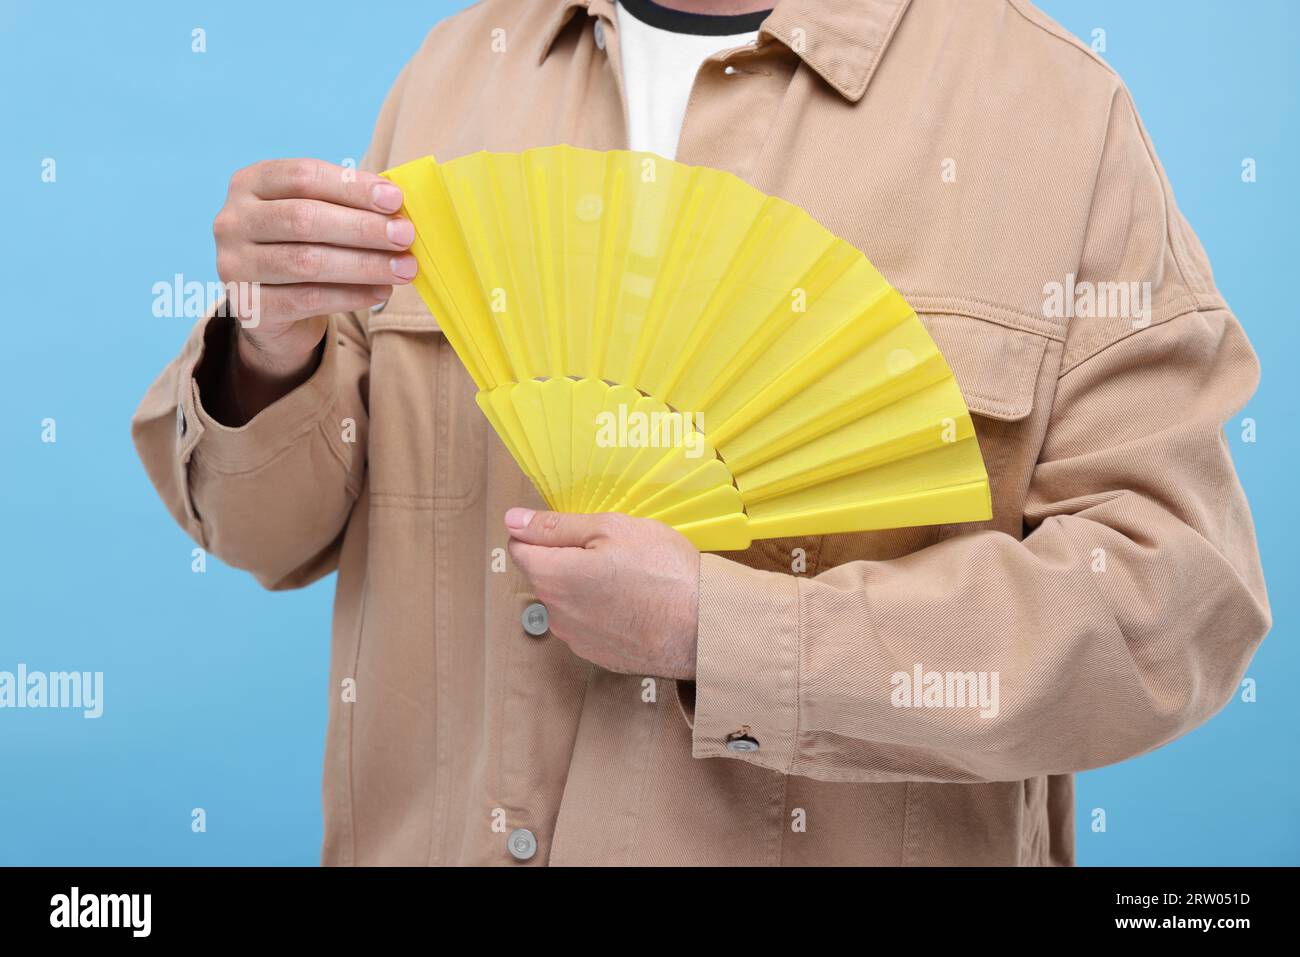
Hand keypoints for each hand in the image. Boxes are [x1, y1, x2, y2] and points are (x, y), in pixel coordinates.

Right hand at [213, 158, 416, 379]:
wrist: (273, 308)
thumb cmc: (304, 247)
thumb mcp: (318, 216)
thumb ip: (347, 204)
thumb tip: (396, 204)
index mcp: (250, 184)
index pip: (303, 176)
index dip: (352, 187)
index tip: (395, 199)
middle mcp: (233, 220)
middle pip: (304, 218)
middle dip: (363, 227)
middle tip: (405, 236)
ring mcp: (234, 264)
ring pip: (307, 262)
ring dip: (364, 265)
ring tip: (404, 269)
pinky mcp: (249, 306)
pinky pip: (309, 299)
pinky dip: (352, 295)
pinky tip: (381, 291)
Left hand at [505, 509, 700, 679]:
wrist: (704, 627)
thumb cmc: (662, 570)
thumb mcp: (611, 529)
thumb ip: (556, 526)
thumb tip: (513, 520)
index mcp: (552, 577)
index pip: (519, 548)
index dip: (543, 532)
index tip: (576, 530)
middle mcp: (556, 613)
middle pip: (545, 575)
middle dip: (568, 560)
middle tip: (614, 551)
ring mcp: (577, 640)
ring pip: (567, 601)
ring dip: (585, 588)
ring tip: (629, 580)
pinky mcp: (599, 656)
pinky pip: (589, 625)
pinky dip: (603, 612)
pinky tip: (634, 604)